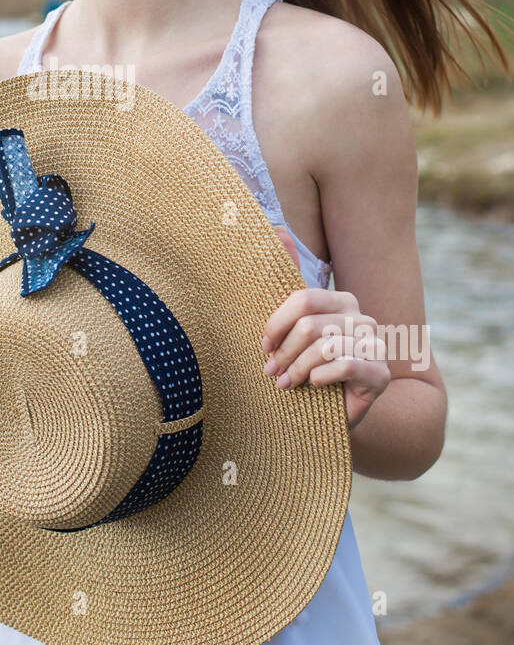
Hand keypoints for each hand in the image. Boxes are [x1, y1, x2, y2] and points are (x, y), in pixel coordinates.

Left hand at [261, 227, 390, 429]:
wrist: (333, 414)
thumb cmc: (308, 367)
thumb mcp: (291, 328)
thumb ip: (287, 280)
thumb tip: (279, 229)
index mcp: (340, 301)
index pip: (304, 299)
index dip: (277, 324)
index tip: (264, 347)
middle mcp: (361, 318)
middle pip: (311, 325)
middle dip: (285, 352)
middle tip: (272, 371)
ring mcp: (374, 345)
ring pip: (326, 346)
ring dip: (298, 368)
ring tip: (286, 383)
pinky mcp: (380, 373)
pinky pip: (345, 364)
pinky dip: (321, 376)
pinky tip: (313, 386)